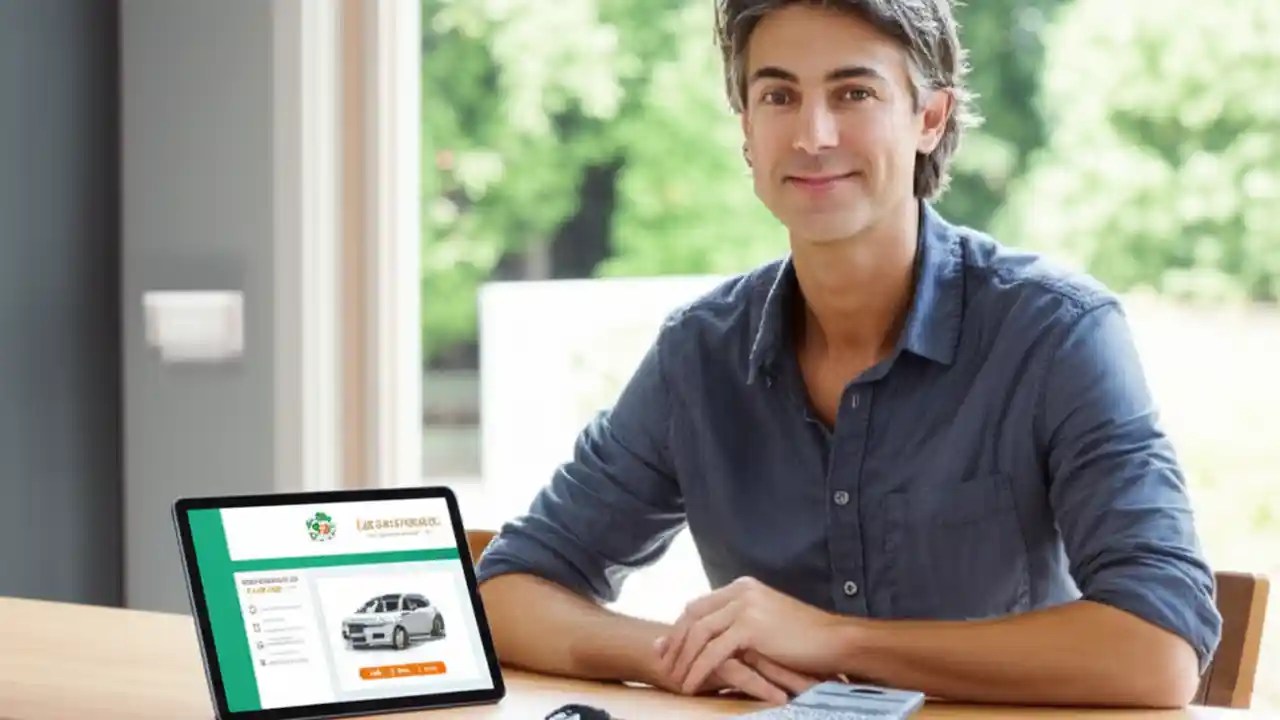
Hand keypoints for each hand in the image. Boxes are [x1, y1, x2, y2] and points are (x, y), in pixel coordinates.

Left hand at [657, 577, 847, 694]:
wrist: (835, 641)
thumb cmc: (806, 638)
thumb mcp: (768, 622)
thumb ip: (740, 624)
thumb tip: (715, 639)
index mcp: (743, 588)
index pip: (699, 605)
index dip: (680, 628)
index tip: (667, 648)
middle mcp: (741, 592)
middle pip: (692, 615)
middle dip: (674, 642)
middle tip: (662, 664)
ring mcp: (745, 607)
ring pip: (699, 633)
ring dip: (683, 658)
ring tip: (674, 680)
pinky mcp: (751, 627)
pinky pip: (714, 652)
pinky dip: (699, 669)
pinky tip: (692, 685)